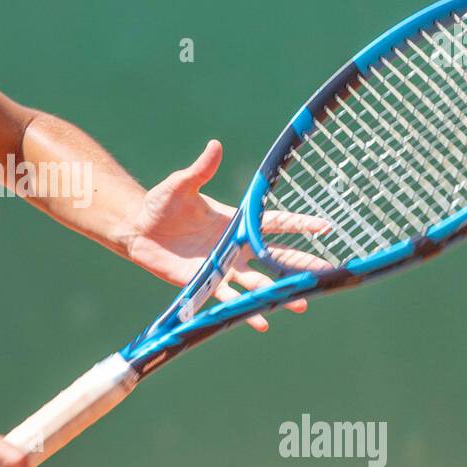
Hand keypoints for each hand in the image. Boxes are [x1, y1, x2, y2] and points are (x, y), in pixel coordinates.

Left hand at [120, 139, 331, 330]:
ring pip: (259, 281)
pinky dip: (245, 310)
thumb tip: (214, 145)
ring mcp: (223, 265)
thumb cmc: (162, 204)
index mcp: (236, 221)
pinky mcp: (206, 282)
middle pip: (276, 255)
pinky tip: (261, 321)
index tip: (325, 226)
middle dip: (301, 264)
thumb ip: (201, 169)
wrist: (138, 229)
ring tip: (302, 304)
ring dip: (279, 292)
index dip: (300, 224)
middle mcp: (235, 245)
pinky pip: (229, 298)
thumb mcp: (182, 184)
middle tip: (328, 272)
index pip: (275, 222)